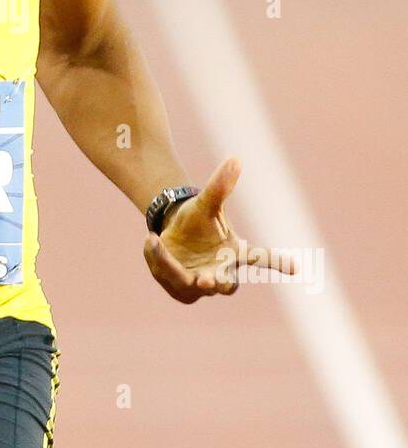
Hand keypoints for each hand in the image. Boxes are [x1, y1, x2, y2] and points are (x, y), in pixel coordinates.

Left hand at [143, 157, 295, 304]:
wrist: (174, 235)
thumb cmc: (198, 221)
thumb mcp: (207, 203)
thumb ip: (220, 185)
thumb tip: (235, 158)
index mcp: (235, 253)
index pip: (260, 258)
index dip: (277, 262)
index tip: (295, 268)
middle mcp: (223, 273)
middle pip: (228, 284)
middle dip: (219, 283)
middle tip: (208, 280)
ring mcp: (203, 285)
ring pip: (192, 283)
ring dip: (176, 269)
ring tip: (159, 244)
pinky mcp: (182, 289)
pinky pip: (169, 278)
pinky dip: (158, 258)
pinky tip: (152, 240)